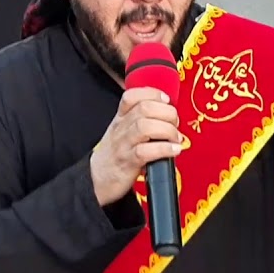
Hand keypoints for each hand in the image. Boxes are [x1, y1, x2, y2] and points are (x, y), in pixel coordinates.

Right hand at [88, 87, 182, 205]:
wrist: (98, 178)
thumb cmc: (117, 153)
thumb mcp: (124, 130)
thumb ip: (141, 119)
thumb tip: (169, 113)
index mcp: (121, 118)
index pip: (132, 96)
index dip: (152, 93)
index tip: (166, 100)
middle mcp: (121, 128)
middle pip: (144, 109)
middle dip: (166, 112)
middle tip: (175, 123)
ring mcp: (123, 145)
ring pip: (145, 127)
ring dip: (167, 130)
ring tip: (175, 138)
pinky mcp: (127, 163)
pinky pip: (145, 151)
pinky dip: (164, 149)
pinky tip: (174, 150)